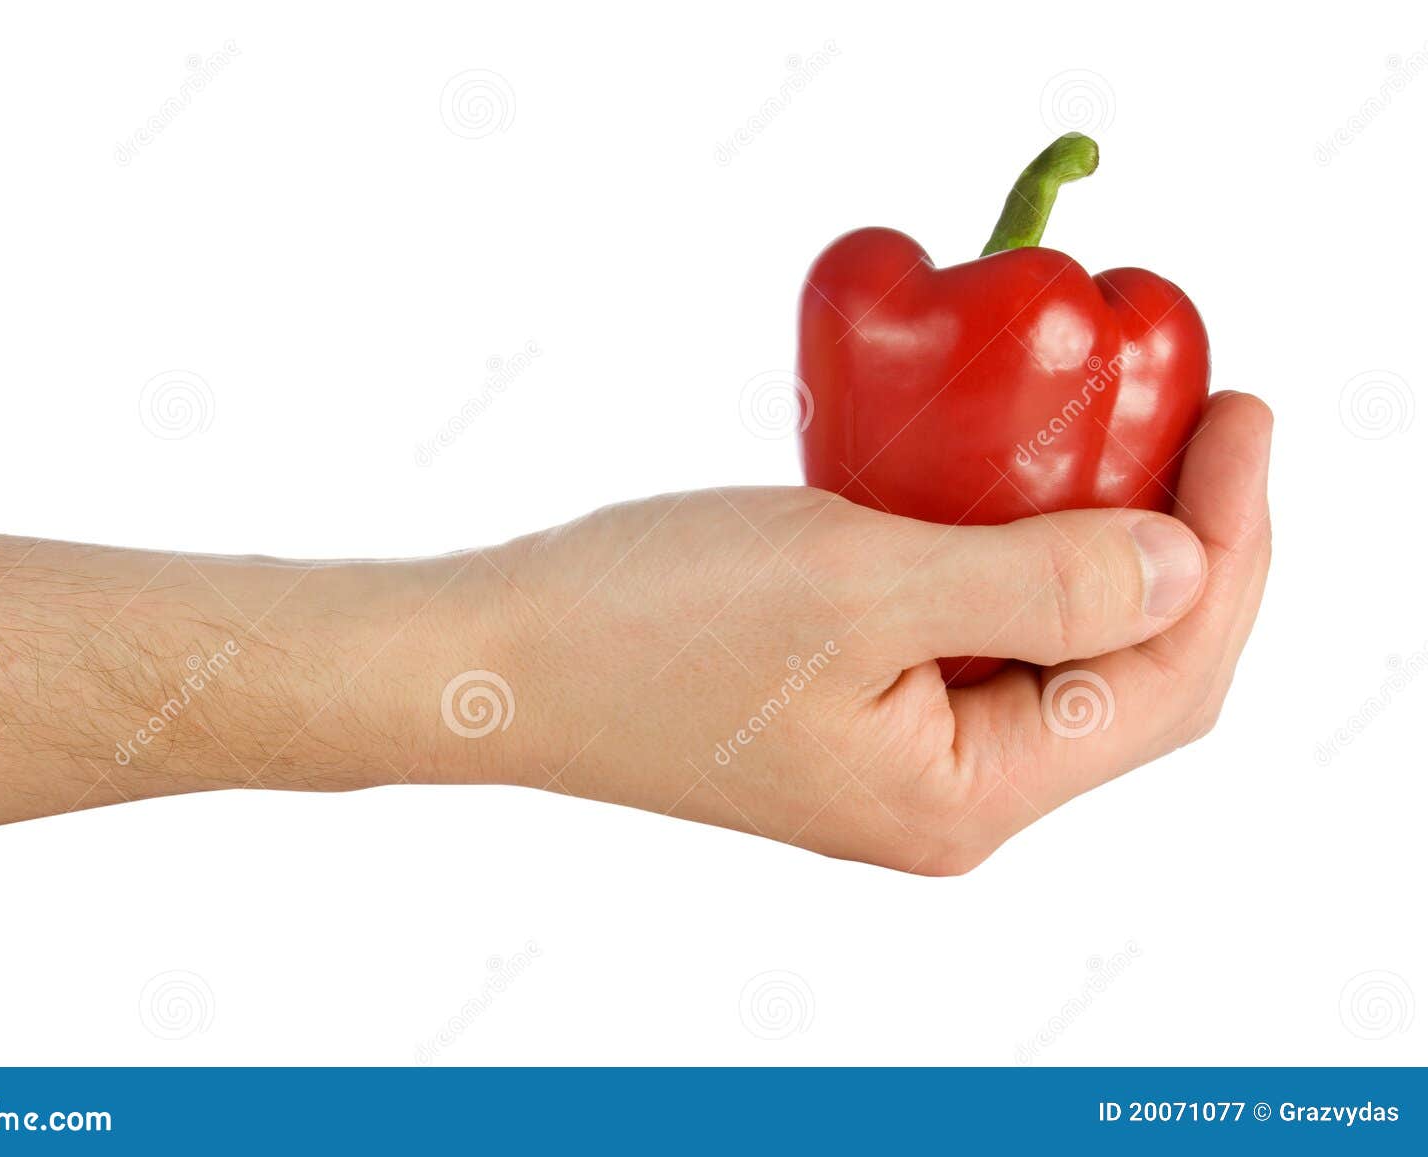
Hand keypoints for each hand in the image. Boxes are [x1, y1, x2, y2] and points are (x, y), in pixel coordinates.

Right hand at [424, 392, 1271, 873]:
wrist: (498, 654)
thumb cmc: (648, 625)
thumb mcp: (859, 584)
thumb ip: (1039, 579)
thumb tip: (1188, 565)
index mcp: (963, 798)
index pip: (1161, 684)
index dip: (1229, 549)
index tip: (1240, 416)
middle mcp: (946, 797)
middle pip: (1127, 677)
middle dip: (1189, 550)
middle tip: (1209, 414)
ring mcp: (898, 756)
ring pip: (1056, 650)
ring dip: (1107, 544)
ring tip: (1138, 433)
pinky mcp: (854, 706)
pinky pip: (978, 631)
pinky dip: (1019, 551)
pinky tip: (1021, 476)